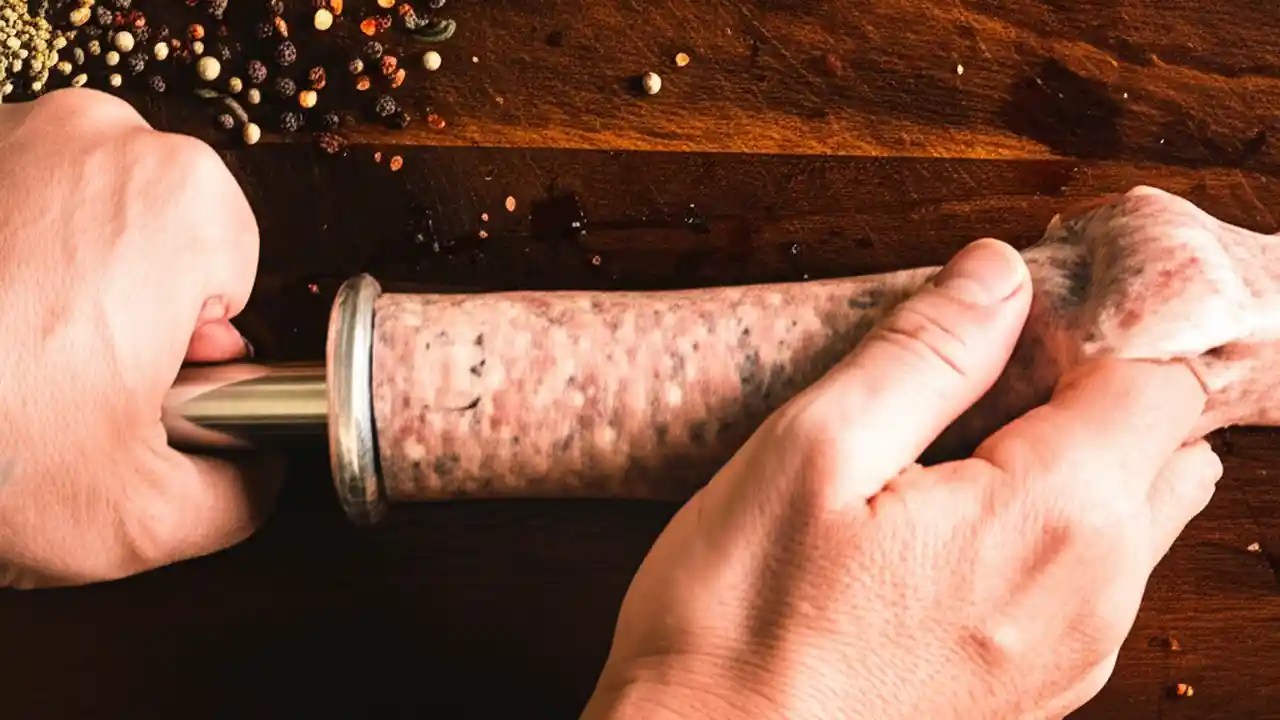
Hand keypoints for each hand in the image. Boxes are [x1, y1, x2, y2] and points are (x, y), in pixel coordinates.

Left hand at [0, 89, 277, 588]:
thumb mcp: (146, 520)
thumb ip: (243, 494)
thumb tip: (250, 468)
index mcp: (178, 199)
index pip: (236, 270)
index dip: (198, 341)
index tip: (148, 378)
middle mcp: (93, 135)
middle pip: (160, 228)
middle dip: (133, 300)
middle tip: (76, 376)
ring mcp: (6, 129)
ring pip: (80, 209)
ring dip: (64, 275)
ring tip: (11, 355)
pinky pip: (7, 202)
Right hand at [584, 239, 1217, 718]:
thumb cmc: (740, 626)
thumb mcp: (812, 453)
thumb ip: (922, 353)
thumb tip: (996, 274)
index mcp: (1054, 517)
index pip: (1158, 375)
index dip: (1099, 318)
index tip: (1016, 308)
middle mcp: (1093, 592)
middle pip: (1166, 443)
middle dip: (1098, 382)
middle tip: (982, 365)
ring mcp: (1070, 651)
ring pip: (1134, 511)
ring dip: (1075, 451)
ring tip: (954, 438)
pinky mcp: (1034, 685)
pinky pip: (1088, 575)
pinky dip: (1050, 521)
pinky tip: (947, 515)